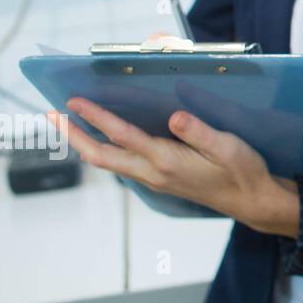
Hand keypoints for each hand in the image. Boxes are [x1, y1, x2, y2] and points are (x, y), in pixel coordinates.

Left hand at [51, 98, 297, 236]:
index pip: (123, 136)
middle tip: (51, 115)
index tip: (75, 102)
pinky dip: (105, 149)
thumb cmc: (242, 172)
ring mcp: (155, 178)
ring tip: (69, 125)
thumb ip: (200, 132)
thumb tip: (174, 116)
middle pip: (102, 155)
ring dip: (85, 143)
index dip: (97, 117)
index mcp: (167, 161)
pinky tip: (105, 139)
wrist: (251, 200)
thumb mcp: (228, 147)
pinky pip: (122, 164)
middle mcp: (154, 172)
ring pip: (109, 162)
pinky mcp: (160, 178)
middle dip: (73, 135)